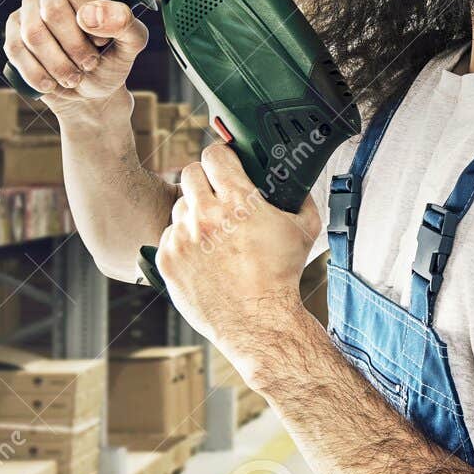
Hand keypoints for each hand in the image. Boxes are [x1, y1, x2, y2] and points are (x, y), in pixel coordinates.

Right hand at [4, 0, 147, 119]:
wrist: (90, 91)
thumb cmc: (112, 59)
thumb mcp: (132, 43)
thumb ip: (124, 23)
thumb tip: (90, 14)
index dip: (90, 16)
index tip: (102, 41)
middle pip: (53, 9)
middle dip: (74, 45)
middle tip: (90, 63)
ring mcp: (30, 7)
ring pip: (33, 32)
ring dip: (57, 63)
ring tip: (74, 77)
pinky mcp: (14, 31)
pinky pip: (16, 49)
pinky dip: (37, 73)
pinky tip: (52, 83)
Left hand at [155, 143, 319, 380]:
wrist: (257, 319)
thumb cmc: (281, 276)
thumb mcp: (305, 229)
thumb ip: (301, 198)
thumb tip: (295, 183)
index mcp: (238, 201)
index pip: (214, 155)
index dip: (222, 156)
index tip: (226, 164)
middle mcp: (205, 216)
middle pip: (190, 173)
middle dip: (205, 179)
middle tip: (217, 193)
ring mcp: (182, 238)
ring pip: (179, 206)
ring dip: (194, 211)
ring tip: (213, 231)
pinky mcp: (167, 259)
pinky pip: (169, 235)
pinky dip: (183, 240)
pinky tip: (203, 254)